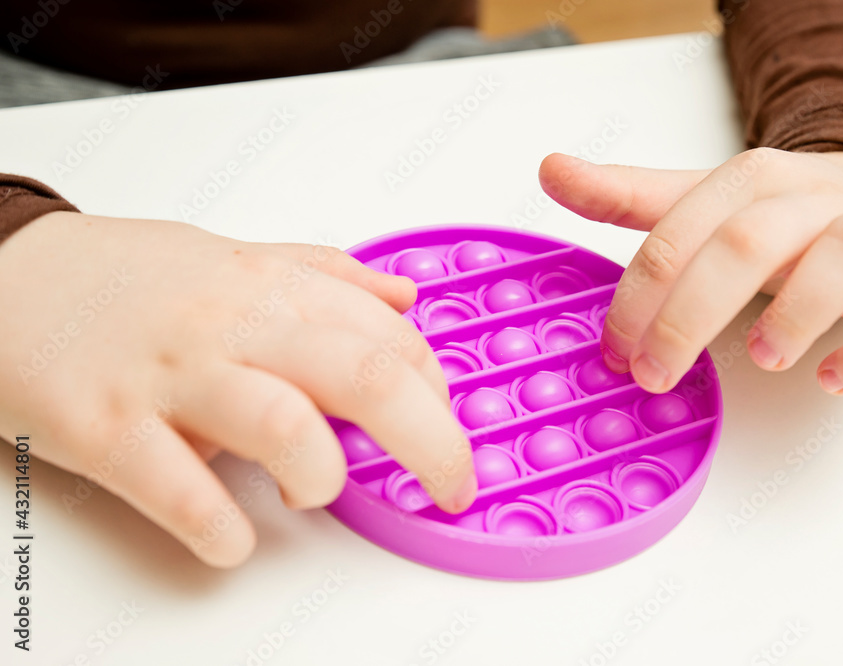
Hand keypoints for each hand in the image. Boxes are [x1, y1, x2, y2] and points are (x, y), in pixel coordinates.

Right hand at [0, 212, 475, 566]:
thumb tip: (404, 298)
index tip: (446, 428)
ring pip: (285, 426)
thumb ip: (325, 275)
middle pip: (365, 378)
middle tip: (453, 486)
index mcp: (268, 286)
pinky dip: (222, 529)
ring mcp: (167, 376)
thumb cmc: (128, 278)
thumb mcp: (236, 256)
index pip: (389, 339)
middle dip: (433, 442)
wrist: (4, 272)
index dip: (436, 393)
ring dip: (322, 476)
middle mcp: (230, 325)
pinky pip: (180, 491)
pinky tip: (234, 538)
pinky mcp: (103, 427)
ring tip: (315, 490)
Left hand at [539, 148, 842, 394]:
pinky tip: (831, 376)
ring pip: (842, 259)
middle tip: (655, 374)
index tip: (614, 350)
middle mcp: (809, 201)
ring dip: (795, 316)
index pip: (679, 234)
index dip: (638, 298)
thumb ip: (627, 195)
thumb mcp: (699, 200)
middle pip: (745, 245)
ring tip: (761, 358)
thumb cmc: (780, 215)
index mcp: (748, 181)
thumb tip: (551, 171)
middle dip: (689, 317)